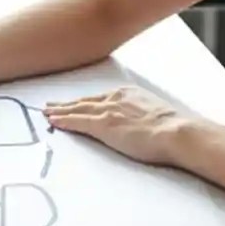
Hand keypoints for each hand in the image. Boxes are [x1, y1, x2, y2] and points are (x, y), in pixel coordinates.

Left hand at [43, 86, 189, 165]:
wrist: (176, 132)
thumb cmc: (172, 128)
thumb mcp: (155, 114)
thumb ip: (142, 115)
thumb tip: (142, 124)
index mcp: (129, 94)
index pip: (100, 98)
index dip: (85, 101)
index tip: (75, 103)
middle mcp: (116, 98)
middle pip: (85, 101)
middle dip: (67, 104)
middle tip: (51, 105)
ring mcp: (109, 110)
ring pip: (78, 109)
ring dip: (60, 111)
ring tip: (47, 113)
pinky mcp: (104, 125)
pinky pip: (78, 121)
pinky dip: (64, 120)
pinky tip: (54, 121)